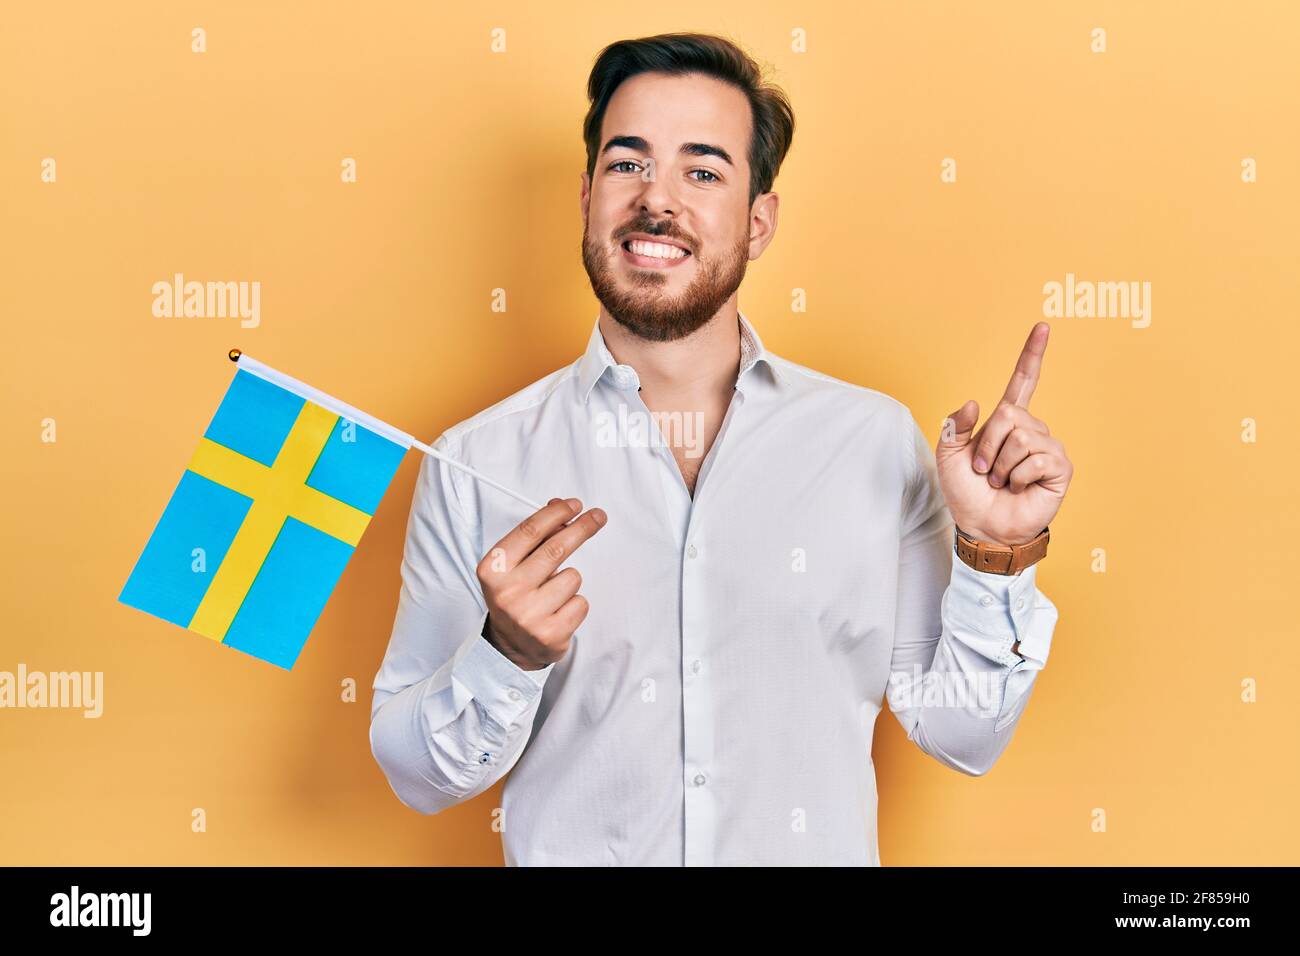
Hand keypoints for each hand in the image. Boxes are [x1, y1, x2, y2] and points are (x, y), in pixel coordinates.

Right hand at [477, 497, 607, 669]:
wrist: (511, 646)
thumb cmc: (516, 596)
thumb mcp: (516, 563)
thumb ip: (536, 535)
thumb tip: (560, 505)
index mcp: (493, 569)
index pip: (530, 531)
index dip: (557, 513)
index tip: (575, 505)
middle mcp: (507, 592)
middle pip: (556, 548)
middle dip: (582, 528)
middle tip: (598, 517)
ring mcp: (528, 615)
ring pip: (573, 577)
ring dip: (571, 579)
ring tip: (554, 593)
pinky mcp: (550, 634)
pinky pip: (581, 602)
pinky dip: (576, 603)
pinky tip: (559, 611)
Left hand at [935, 322, 1072, 546]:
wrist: (981, 526)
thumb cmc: (966, 493)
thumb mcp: (948, 455)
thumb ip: (955, 426)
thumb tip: (974, 402)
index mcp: (1006, 422)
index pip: (1023, 382)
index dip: (1032, 355)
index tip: (1042, 327)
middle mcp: (1031, 430)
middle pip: (1009, 414)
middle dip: (986, 445)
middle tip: (983, 470)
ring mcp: (1047, 447)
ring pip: (1021, 438)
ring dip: (1000, 465)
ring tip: (1000, 482)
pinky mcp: (1059, 468)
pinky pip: (1035, 458)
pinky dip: (1017, 477)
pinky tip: (1018, 488)